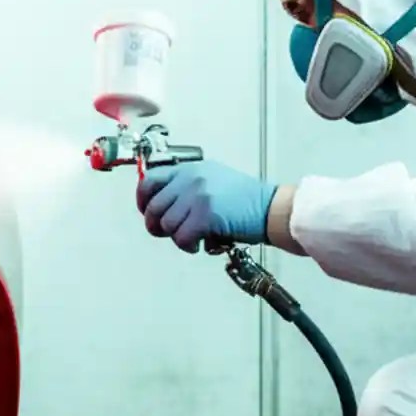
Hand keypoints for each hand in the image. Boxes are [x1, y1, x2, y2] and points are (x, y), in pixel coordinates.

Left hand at [136, 160, 278, 252]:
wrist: (272, 209)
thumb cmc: (247, 200)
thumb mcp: (213, 179)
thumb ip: (187, 187)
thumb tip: (161, 205)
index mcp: (191, 169)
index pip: (150, 180)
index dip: (143, 200)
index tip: (147, 212)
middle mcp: (191, 179)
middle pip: (153, 207)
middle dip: (156, 226)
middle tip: (166, 234)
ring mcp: (197, 196)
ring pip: (166, 225)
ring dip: (176, 237)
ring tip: (193, 238)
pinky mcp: (205, 216)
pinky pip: (181, 238)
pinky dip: (187, 246)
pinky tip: (199, 244)